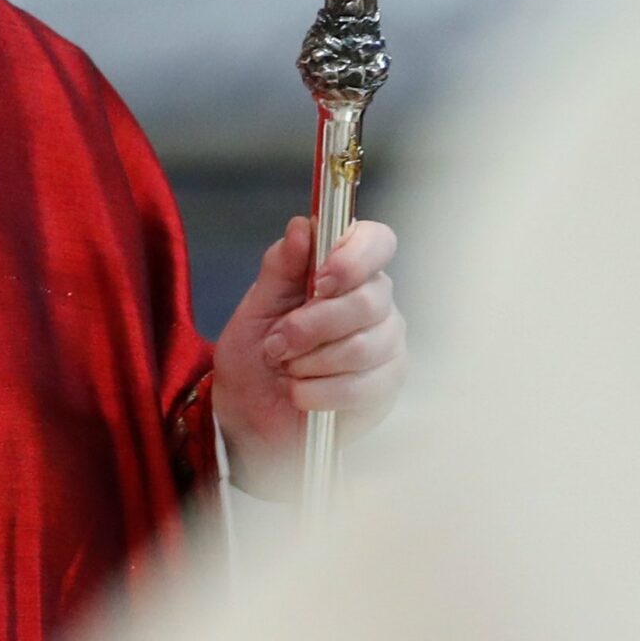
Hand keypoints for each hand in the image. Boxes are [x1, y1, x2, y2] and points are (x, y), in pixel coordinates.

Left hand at [211, 216, 405, 497]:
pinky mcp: (387, 385)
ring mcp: (387, 344)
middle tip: (277, 344)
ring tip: (285, 369)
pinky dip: (322, 391)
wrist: (251, 413)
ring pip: (366, 344)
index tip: (320, 281)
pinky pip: (366, 385)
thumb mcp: (256, 306)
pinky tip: (300, 393)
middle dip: (312, 325)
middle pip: (369, 299)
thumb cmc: (256, 354)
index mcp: (345, 269)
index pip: (377, 241)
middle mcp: (376, 302)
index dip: (354, 258)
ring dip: (313, 361)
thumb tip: (302, 227)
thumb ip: (281, 267)